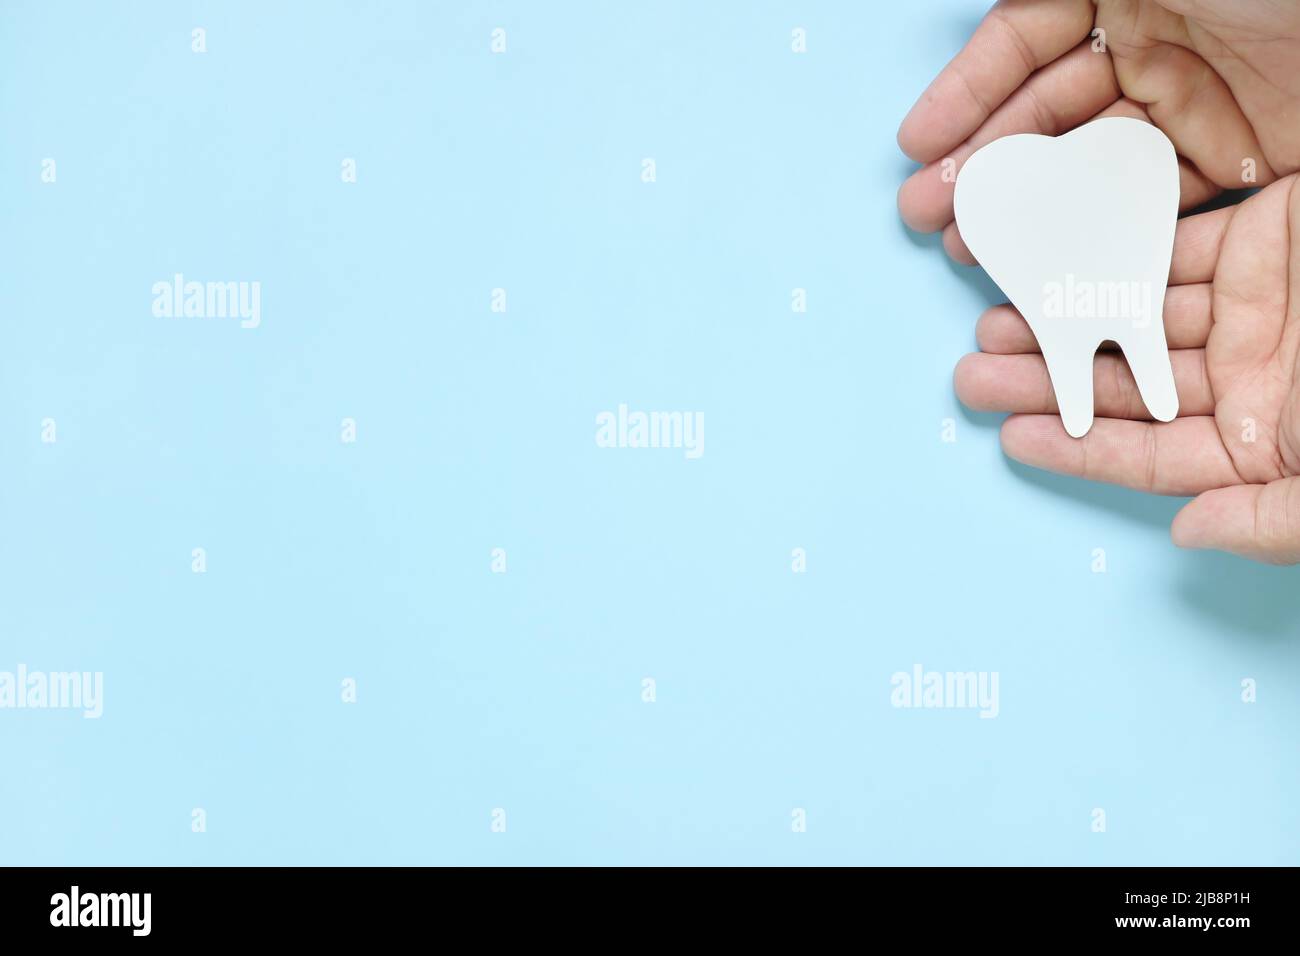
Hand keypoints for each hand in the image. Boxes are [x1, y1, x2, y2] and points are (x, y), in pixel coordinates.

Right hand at [898, 0, 1299, 262]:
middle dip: (987, 163)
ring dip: (1033, 208)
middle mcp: (1160, 38)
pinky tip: (1065, 258)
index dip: (966, 91)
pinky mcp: (1246, 156)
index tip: (917, 145)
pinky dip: (1110, 231)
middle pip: (1050, 112)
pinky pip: (1163, 200)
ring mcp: (1203, 100)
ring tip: (975, 249)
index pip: (1026, 38)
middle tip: (929, 213)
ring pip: (1094, 164)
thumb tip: (997, 2)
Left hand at [954, 174, 1299, 563]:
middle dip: (1048, 378)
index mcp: (1269, 447)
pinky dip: (1121, 247)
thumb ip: (1279, 521)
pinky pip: (1180, 245)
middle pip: (1126, 382)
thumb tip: (1186, 535)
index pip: (1152, 455)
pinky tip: (1064, 252)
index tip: (1008, 441)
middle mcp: (1252, 382)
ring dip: (1068, 313)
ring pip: (1137, 314)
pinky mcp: (1271, 242)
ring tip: (995, 313)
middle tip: (970, 374)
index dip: (1078, 450)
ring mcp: (1258, 311)